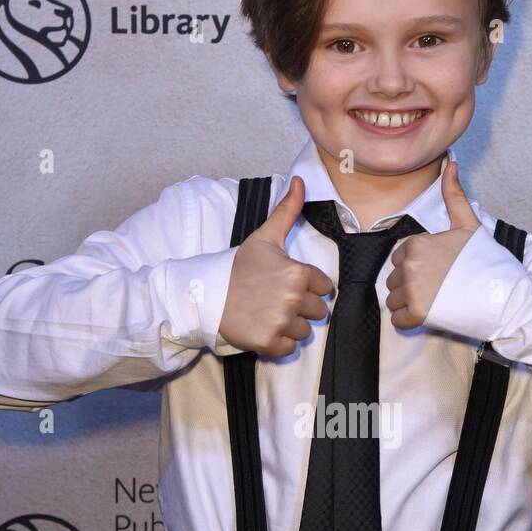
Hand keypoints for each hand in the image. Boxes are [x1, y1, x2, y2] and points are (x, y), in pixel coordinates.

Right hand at [219, 176, 334, 356]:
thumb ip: (288, 211)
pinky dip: (279, 344)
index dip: (309, 287)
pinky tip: (263, 329)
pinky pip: (289, 350)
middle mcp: (294, 298)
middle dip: (302, 308)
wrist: (206, 293)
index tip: (288, 286)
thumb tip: (302, 180)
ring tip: (269, 314)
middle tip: (277, 301)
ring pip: (305, 332)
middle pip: (319, 312)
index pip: (325, 288)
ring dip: (291, 327)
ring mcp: (281, 322)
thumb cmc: (239, 266)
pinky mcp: (269, 342)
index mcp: (299, 273)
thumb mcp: (265, 237)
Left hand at [385, 161, 480, 328]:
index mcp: (416, 243)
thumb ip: (453, 196)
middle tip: (440, 289)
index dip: (417, 267)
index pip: (400, 258)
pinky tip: (430, 315)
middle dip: (411, 286)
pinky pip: (398, 321)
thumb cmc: (487, 261)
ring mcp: (412, 291)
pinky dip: (409, 322)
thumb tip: (449, 162)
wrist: (504, 296)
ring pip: (394, 301)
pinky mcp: (417, 314)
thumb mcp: (469, 225)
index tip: (438, 272)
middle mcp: (409, 265)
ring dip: (410, 305)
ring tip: (436, 302)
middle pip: (394, 280)